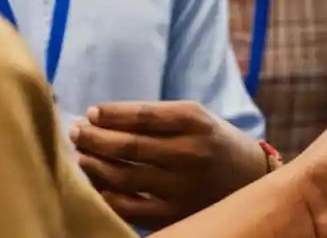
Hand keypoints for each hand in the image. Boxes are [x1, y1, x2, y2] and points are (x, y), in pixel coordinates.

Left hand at [70, 101, 267, 229]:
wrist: (250, 178)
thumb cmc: (211, 142)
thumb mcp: (194, 117)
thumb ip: (154, 118)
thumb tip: (98, 119)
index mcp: (194, 121)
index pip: (140, 116)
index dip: (109, 114)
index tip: (90, 113)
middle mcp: (189, 153)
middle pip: (127, 146)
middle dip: (93, 138)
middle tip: (76, 133)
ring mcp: (182, 187)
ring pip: (122, 177)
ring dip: (93, 165)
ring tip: (81, 156)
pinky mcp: (175, 214)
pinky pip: (127, 208)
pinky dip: (105, 195)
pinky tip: (97, 184)